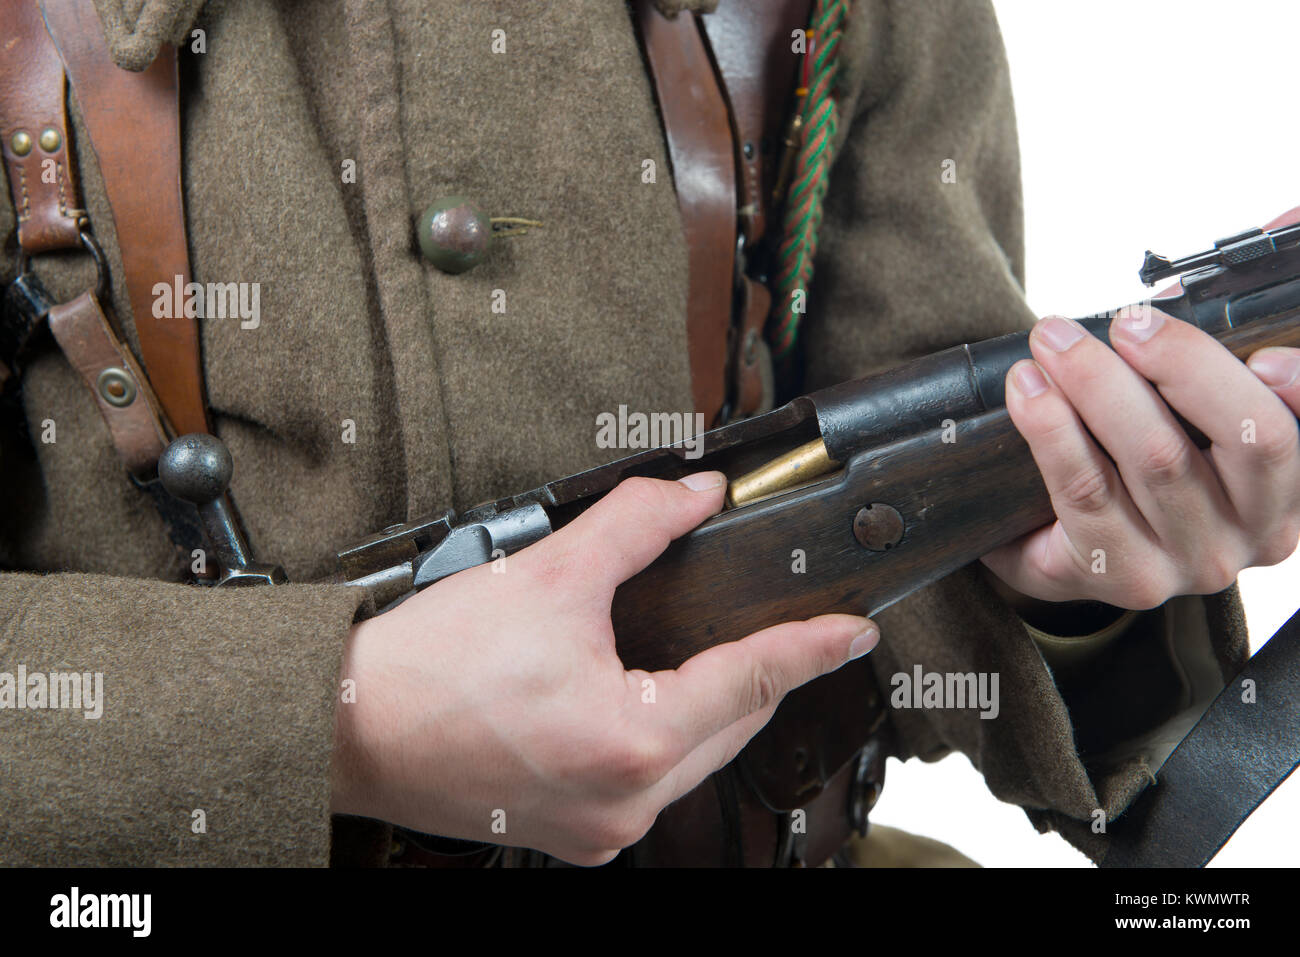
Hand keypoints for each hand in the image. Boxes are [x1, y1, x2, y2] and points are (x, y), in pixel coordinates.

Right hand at [330, 472, 877, 864]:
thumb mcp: (548, 577)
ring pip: (695, 760)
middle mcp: (625, 803)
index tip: (853, 632)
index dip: (810, 646)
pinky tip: (657, 700)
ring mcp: (600, 830)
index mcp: (632, 743)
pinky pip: (651, 784)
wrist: (348, 728)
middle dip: (761, 675)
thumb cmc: (428, 669)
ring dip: (714, 708)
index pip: (751, 681)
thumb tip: (694, 498)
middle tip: (787, 629)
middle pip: (731, 726)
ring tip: (721, 656)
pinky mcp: (574, 835)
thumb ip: (637, 526)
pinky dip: (666, 739)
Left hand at [980, 303, 1299, 608]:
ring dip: (1100, 385)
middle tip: (1124, 321)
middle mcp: (1257, 531)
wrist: (1062, 554)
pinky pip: (1087, 491)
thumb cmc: (1131, 471)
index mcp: (1289, 486)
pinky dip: (1054, 429)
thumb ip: (1200, 371)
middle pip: (1248, 437)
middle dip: (1182, 362)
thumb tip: (1195, 285)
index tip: (1262, 355)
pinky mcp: (1126, 577)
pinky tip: (1028, 391)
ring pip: (1159, 459)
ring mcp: (1194, 562)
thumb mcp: (1184, 421)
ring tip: (1054, 342)